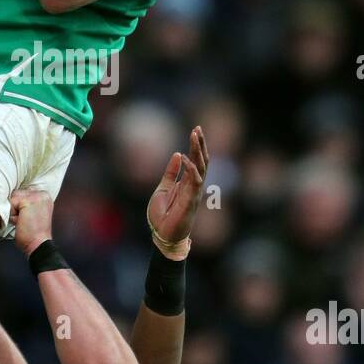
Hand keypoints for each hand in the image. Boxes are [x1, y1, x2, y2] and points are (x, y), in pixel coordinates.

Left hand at [9, 188, 53, 255]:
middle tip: (27, 220)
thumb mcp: (35, 212)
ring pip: (13, 197)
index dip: (21, 206)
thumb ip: (29, 202)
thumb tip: (13, 196)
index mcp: (45, 196)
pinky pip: (10, 204)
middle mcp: (42, 194)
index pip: (24, 192)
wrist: (39, 244)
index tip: (29, 217)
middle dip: (17, 208)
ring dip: (14, 211)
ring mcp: (36, 196)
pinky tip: (21, 222)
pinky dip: (12, 215)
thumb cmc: (35, 233)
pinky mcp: (27, 201)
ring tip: (24, 221)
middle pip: (17, 193)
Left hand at [146, 126, 208, 256]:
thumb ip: (171, 173)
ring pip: (201, 167)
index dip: (196, 145)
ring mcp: (194, 192)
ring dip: (198, 151)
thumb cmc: (163, 215)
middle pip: (201, 161)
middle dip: (200, 144)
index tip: (195, 130)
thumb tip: (178, 154)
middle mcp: (193, 185)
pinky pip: (195, 181)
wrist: (162, 235)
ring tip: (195, 136)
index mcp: (187, 182)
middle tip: (198, 128)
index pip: (195, 160)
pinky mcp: (191, 201)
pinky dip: (191, 169)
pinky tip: (185, 157)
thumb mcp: (163, 188)